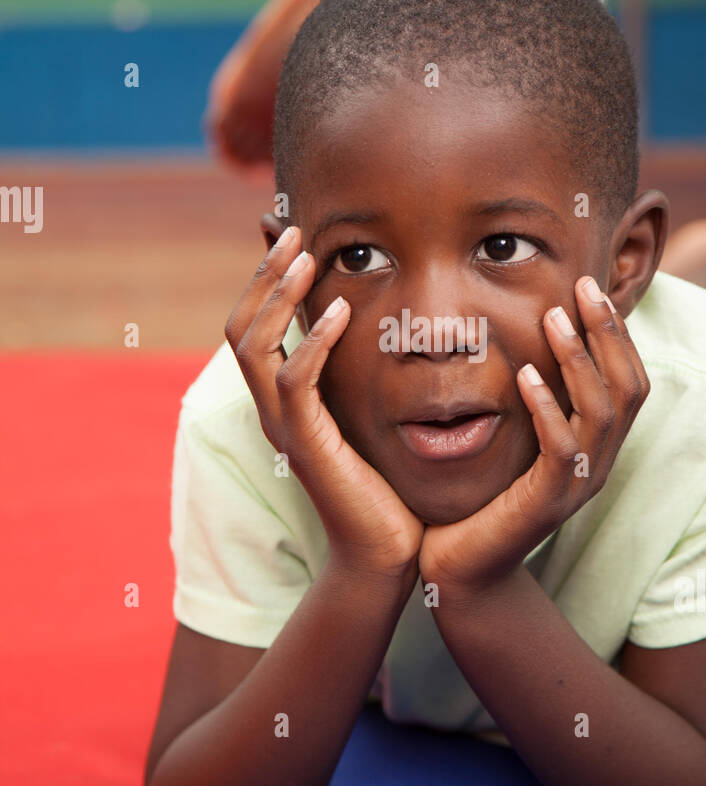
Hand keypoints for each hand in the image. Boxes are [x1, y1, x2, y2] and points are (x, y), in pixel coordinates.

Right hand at [225, 226, 423, 583]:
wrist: (385, 552)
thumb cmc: (384, 485)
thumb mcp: (367, 413)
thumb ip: (358, 374)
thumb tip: (372, 325)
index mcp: (282, 398)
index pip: (252, 326)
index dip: (264, 279)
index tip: (292, 236)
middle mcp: (272, 409)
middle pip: (240, 327)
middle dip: (264, 275)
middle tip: (293, 232)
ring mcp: (284, 428)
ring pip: (255, 348)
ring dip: (278, 298)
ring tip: (307, 260)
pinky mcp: (307, 446)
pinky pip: (295, 383)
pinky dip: (313, 343)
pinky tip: (340, 312)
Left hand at [418, 276, 649, 598]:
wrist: (462, 569)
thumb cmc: (483, 498)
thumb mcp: (515, 439)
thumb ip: (532, 399)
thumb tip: (525, 340)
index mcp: (597, 445)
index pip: (630, 380)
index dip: (617, 333)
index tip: (588, 286)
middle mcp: (599, 463)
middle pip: (629, 388)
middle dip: (609, 333)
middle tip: (582, 287)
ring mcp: (578, 486)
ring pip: (600, 414)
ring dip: (578, 361)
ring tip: (552, 319)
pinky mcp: (547, 504)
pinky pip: (560, 451)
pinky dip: (546, 409)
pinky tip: (525, 378)